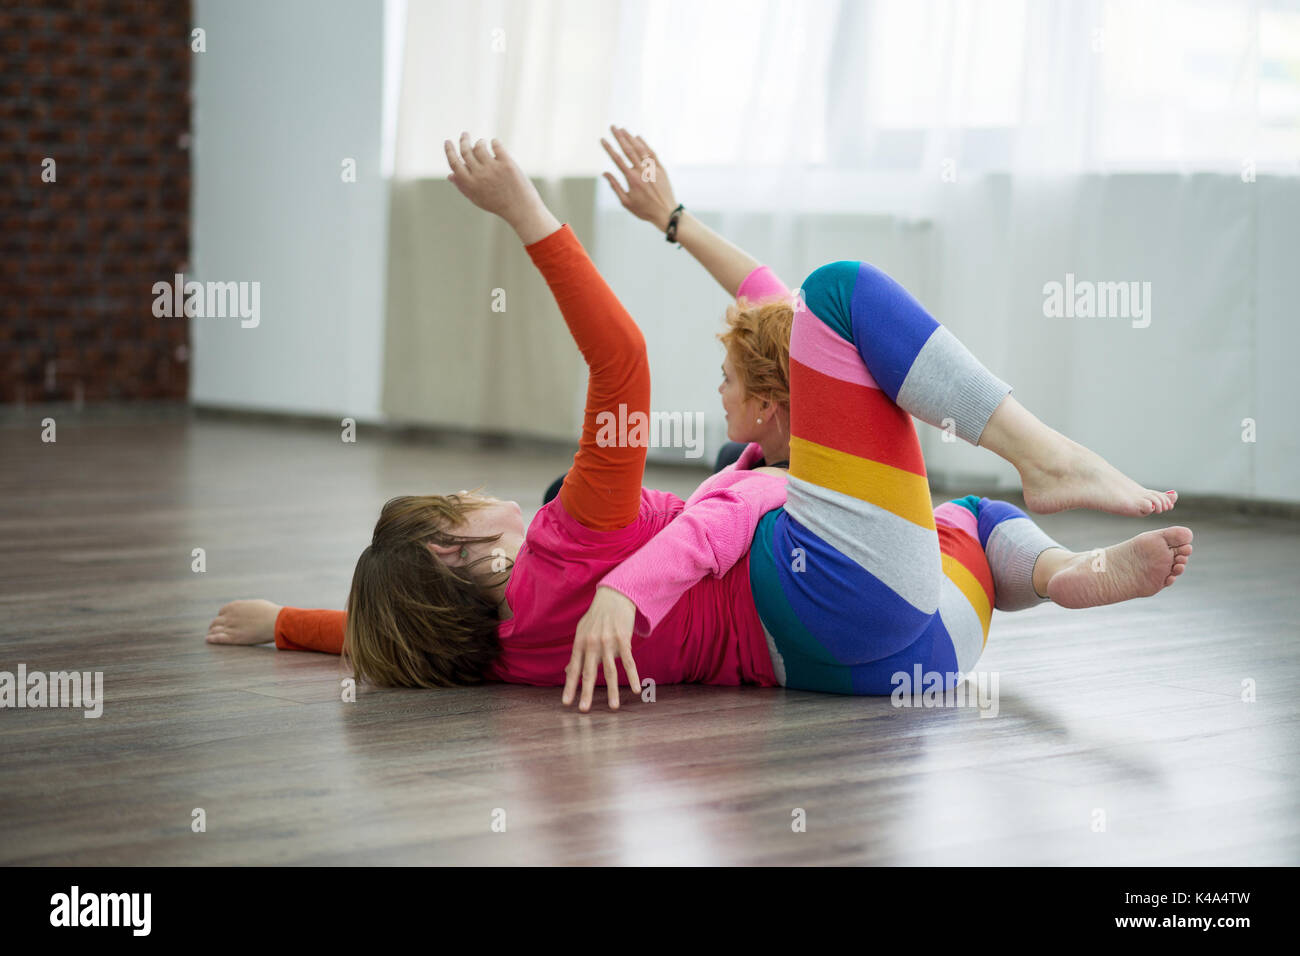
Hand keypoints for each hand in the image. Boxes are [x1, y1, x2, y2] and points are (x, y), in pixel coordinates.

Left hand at [206, 599, 280, 644]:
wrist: (276, 621)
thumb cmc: (270, 612)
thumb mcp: (256, 604)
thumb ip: (246, 608)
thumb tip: (246, 610)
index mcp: (235, 606)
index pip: (222, 612)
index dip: (222, 618)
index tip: (224, 622)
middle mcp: (230, 615)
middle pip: (216, 621)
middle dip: (215, 626)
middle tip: (215, 630)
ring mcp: (230, 627)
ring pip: (214, 629)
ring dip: (212, 632)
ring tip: (211, 636)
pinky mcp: (233, 637)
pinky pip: (217, 638)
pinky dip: (211, 639)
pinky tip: (208, 640)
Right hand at [443, 132, 541, 218]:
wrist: (521, 210)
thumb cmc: (498, 205)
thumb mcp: (477, 199)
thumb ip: (463, 187)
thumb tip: (450, 175)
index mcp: (470, 184)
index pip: (454, 163)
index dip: (449, 151)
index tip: (448, 142)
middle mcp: (480, 175)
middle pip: (466, 151)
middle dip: (463, 140)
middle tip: (464, 135)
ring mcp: (493, 168)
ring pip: (480, 146)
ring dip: (479, 142)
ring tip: (482, 142)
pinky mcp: (507, 164)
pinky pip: (496, 145)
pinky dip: (494, 142)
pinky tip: (494, 143)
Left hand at [562, 586, 640, 711]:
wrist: (614, 597)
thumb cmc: (596, 617)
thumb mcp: (582, 632)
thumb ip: (577, 653)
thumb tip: (568, 672)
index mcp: (580, 643)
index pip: (574, 669)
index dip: (570, 686)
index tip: (566, 703)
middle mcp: (592, 644)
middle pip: (589, 673)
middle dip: (586, 693)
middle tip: (583, 710)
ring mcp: (608, 642)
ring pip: (610, 671)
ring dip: (612, 691)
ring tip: (614, 707)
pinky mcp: (623, 640)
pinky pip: (628, 662)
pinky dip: (633, 676)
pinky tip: (637, 689)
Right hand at [600, 125, 678, 230]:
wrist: (666, 213)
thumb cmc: (644, 210)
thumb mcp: (626, 202)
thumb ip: (615, 186)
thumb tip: (605, 173)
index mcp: (632, 179)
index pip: (617, 159)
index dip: (609, 148)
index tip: (602, 139)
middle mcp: (642, 171)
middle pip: (628, 149)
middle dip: (619, 137)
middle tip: (612, 126)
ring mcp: (652, 169)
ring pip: (640, 149)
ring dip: (631, 137)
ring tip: (623, 129)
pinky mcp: (661, 169)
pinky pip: (652, 153)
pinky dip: (644, 144)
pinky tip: (638, 137)